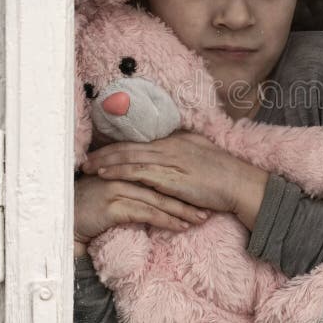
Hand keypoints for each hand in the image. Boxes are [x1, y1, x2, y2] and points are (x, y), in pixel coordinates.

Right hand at [73, 174, 209, 256]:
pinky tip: (180, 227)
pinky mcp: (114, 204)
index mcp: (125, 168)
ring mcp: (119, 188)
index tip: (202, 193)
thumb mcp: (112, 192)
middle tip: (209, 206)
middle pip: (163, 186)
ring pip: (158, 199)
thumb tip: (155, 192)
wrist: (61, 220)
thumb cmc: (86, 207)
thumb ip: (132, 187)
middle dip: (188, 197)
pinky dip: (166, 220)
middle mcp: (124, 175)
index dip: (181, 184)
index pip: (159, 175)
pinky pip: (146, 213)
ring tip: (200, 218)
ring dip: (182, 210)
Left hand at [80, 131, 269, 228]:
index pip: (142, 139)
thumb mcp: (204, 156)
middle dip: (104, 150)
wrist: (240, 183)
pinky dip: (117, 171)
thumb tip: (174, 156)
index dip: (119, 144)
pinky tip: (103, 174)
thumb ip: (186, 154)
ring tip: (85, 166)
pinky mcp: (169, 175)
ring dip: (105, 160)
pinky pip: (137, 171)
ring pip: (129, 156)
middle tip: (82, 156)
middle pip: (130, 145)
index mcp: (179, 138)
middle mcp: (171, 144)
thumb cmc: (225, 175)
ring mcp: (170, 159)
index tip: (101, 148)